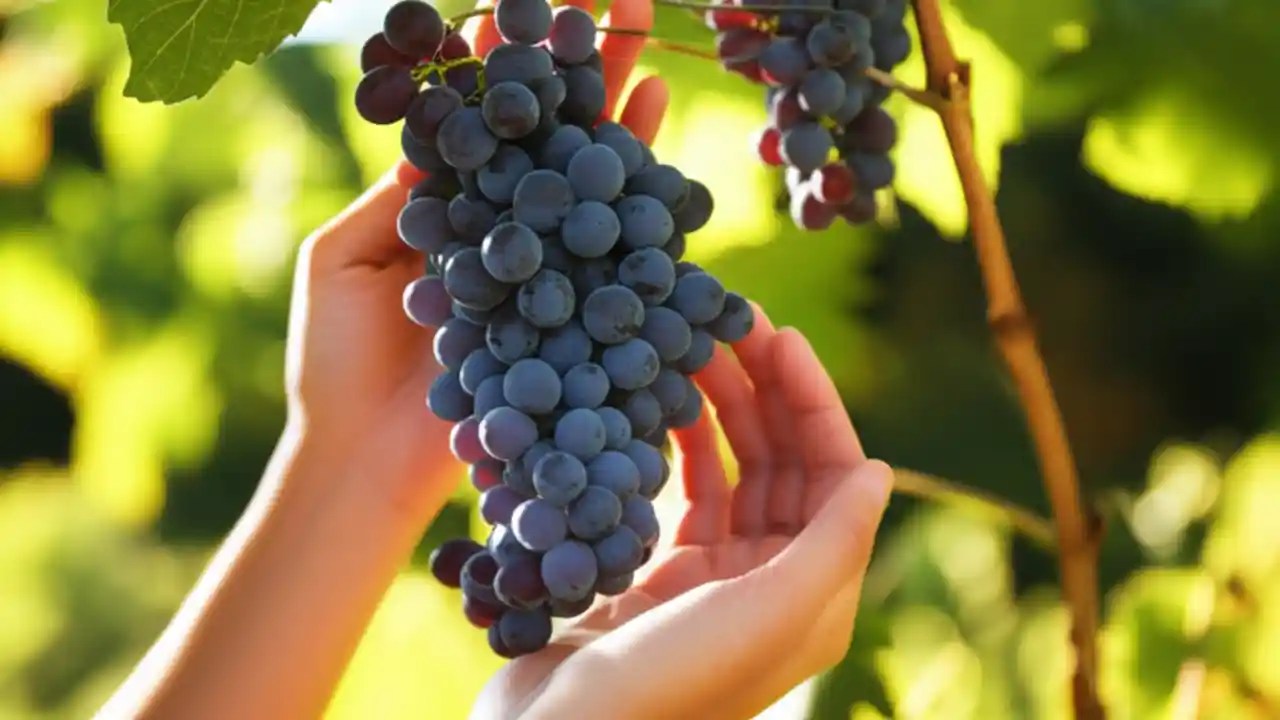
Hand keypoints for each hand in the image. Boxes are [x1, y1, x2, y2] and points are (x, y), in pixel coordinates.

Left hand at [282, 0, 667, 525]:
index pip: (475, 116)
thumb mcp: (337, 257)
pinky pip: (612, 232)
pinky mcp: (572, 304)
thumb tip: (442, 127)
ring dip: (613, 95)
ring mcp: (539, 263)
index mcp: (438, 205)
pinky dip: (637, 172)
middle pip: (541, 129)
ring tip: (641, 27)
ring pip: (583, 167)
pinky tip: (656, 111)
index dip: (494, 59)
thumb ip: (393, 193)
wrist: (366, 462)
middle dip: (572, 60)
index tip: (515, 0)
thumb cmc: (333, 362)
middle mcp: (497, 225)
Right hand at [475, 309, 894, 719]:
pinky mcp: (657, 575)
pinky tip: (663, 404)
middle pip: (783, 464)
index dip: (811, 399)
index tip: (777, 335)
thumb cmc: (678, 677)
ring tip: (693, 348)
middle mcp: (773, 583)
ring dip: (720, 408)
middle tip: (729, 322)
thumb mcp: (775, 609)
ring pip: (732, 472)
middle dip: (763, 390)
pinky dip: (678, 446)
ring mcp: (714, 579)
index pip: (833, 473)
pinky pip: (682, 494)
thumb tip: (879, 470)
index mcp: (816, 593)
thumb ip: (836, 540)